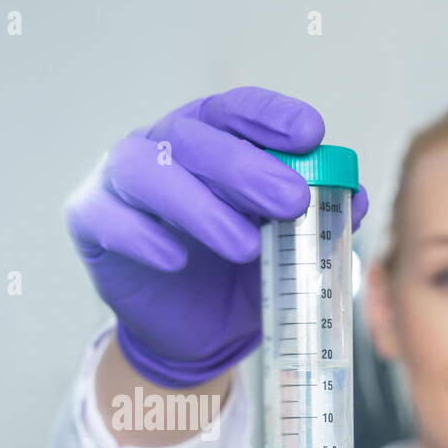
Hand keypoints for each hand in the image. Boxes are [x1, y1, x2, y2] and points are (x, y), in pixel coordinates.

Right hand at [65, 86, 368, 387]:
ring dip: (200, 205)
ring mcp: (120, 181)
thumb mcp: (282, 250)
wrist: (190, 336)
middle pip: (196, 137)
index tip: (312, 133)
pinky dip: (143, 237)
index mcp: (209, 140)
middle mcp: (160, 146)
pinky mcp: (90, 220)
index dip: (271, 116)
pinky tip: (176, 260)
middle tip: (291, 200)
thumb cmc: (233, 277)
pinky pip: (110, 218)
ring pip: (148, 170)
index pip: (236, 110)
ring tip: (244, 245)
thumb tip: (357, 201)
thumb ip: (314, 222)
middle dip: (246, 167)